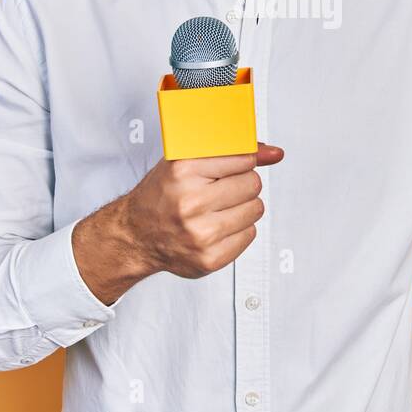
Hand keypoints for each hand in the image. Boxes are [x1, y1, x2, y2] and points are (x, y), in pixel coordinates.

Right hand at [122, 142, 283, 278]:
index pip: (243, 158)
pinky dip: (239, 230)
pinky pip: (250, 235)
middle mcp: (190, 202)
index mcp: (183, 171)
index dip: (243, 161)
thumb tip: (275, 153)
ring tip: (219, 208)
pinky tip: (218, 226)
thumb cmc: (163, 196)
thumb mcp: (186, 162)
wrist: (136, 235)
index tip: (237, 166)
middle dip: (243, 184)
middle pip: (252, 184)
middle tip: (223, 189)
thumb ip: (231, 153)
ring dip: (243, 207)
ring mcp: (200, 233)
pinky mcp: (209, 258)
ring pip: (255, 209)